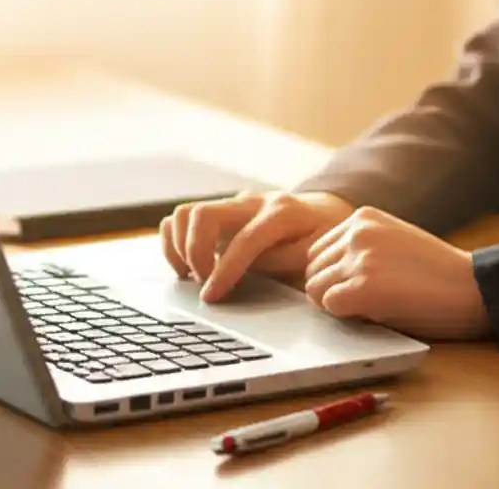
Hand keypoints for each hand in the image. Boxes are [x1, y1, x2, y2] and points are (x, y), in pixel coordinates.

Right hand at [160, 191, 354, 300]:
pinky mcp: (218, 212)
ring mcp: (230, 204)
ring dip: (180, 247)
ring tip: (192, 275)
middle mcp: (251, 202)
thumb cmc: (321, 239)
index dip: (224, 271)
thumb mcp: (317, 255)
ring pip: (186, 213)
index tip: (210, 297)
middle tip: (202, 282)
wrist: (323, 212)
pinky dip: (174, 242)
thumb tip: (255, 276)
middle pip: (204, 214)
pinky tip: (187, 267)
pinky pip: (181, 218)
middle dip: (195, 252)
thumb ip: (288, 264)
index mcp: (281, 212)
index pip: (244, 239)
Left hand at [303, 207, 489, 339]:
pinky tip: (374, 313)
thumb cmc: (437, 273)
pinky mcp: (363, 287)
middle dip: (329, 290)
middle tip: (361, 303)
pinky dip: (346, 316)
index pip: (317, 249)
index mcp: (363, 217)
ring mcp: (359, 258)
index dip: (331, 274)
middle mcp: (357, 232)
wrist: (473, 287)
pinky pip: (330, 306)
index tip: (353, 286)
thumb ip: (360, 248)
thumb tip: (321, 276)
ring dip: (336, 304)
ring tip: (371, 307)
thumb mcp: (393, 243)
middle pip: (311, 269)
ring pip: (314, 288)